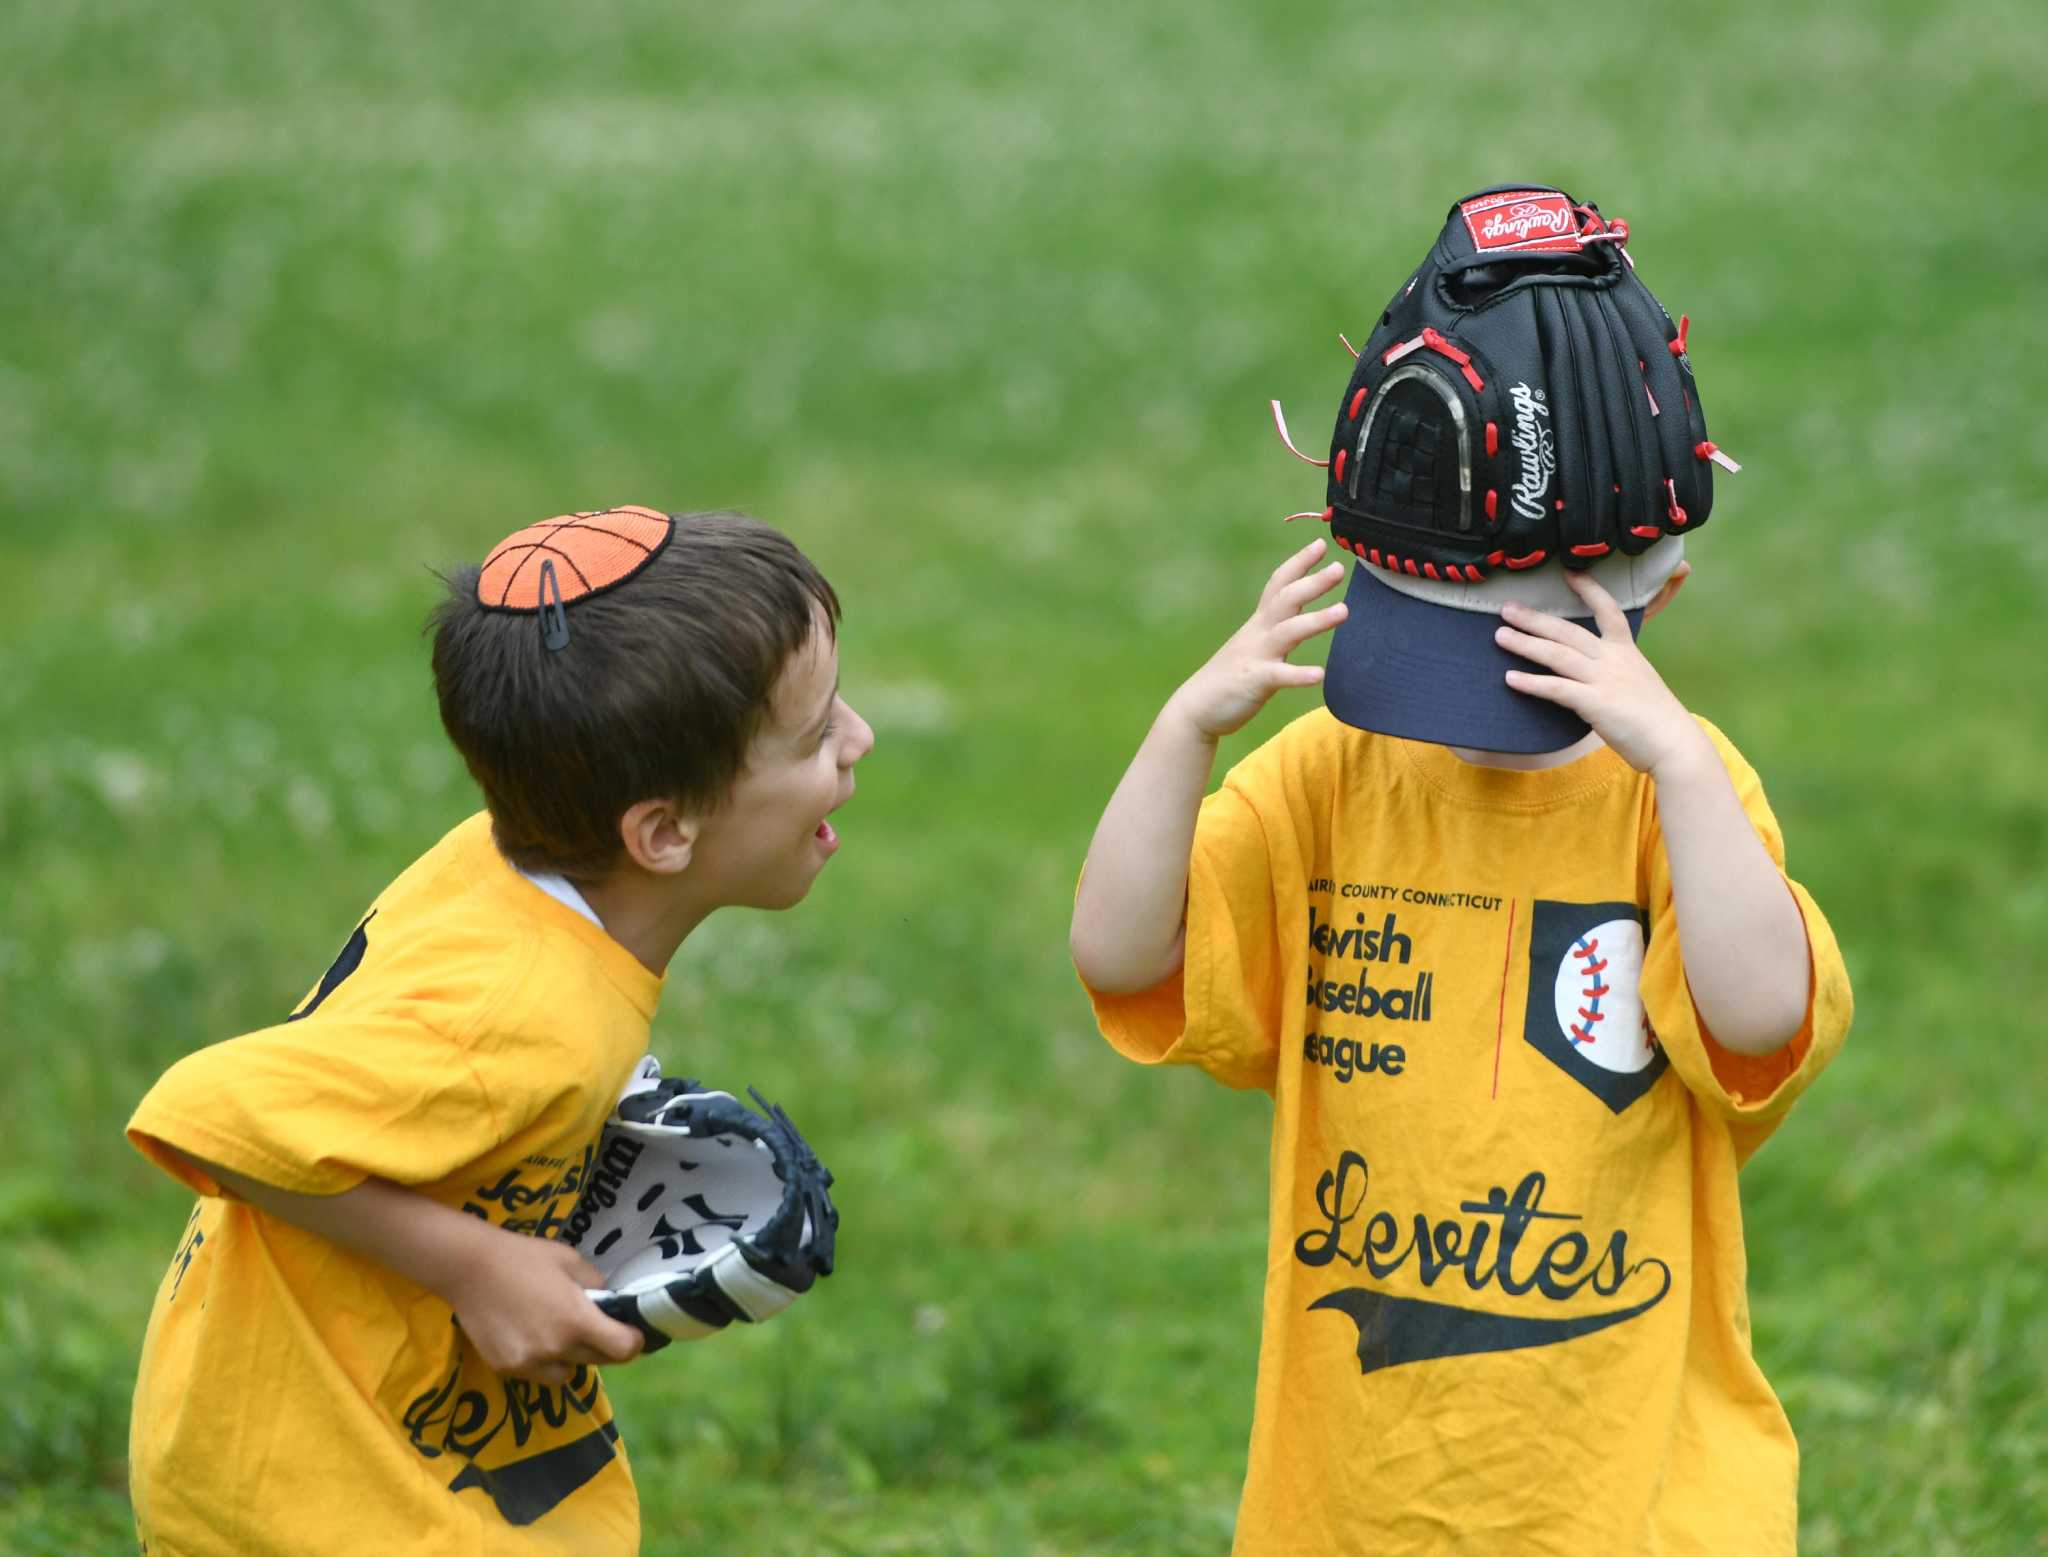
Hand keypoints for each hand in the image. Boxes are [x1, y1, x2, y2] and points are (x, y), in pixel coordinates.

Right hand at [443, 1228, 644, 1385]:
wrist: (469, 1267)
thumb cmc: (524, 1257)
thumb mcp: (571, 1261)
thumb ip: (596, 1284)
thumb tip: (609, 1302)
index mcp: (577, 1320)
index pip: (623, 1350)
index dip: (634, 1341)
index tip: (631, 1331)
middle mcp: (555, 1349)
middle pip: (599, 1362)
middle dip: (604, 1346)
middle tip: (596, 1327)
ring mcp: (528, 1363)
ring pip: (567, 1373)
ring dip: (572, 1359)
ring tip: (558, 1333)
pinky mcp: (506, 1368)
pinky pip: (538, 1373)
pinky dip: (542, 1361)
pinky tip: (530, 1335)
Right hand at [1169, 539, 1347, 740]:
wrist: (1196, 708)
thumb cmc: (1231, 676)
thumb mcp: (1254, 644)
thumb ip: (1276, 629)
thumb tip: (1300, 618)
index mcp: (1260, 623)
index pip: (1279, 584)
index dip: (1299, 563)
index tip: (1322, 544)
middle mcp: (1259, 633)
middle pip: (1287, 599)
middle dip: (1313, 582)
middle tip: (1339, 568)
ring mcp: (1256, 656)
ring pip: (1288, 632)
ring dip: (1316, 620)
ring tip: (1344, 611)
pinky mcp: (1254, 682)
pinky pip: (1280, 676)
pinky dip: (1299, 674)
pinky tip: (1319, 675)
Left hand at [1494, 568, 1711, 777]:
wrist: (1673, 744)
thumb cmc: (1654, 718)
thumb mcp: (1637, 681)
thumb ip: (1613, 670)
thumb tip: (1589, 670)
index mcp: (1625, 651)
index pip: (1608, 611)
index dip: (1589, 590)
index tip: (1569, 572)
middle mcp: (1613, 660)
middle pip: (1568, 631)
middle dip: (1535, 619)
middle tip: (1506, 608)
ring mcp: (1604, 680)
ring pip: (1558, 654)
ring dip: (1525, 644)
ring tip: (1499, 635)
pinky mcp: (1596, 704)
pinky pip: (1557, 689)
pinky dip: (1532, 683)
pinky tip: (1510, 679)